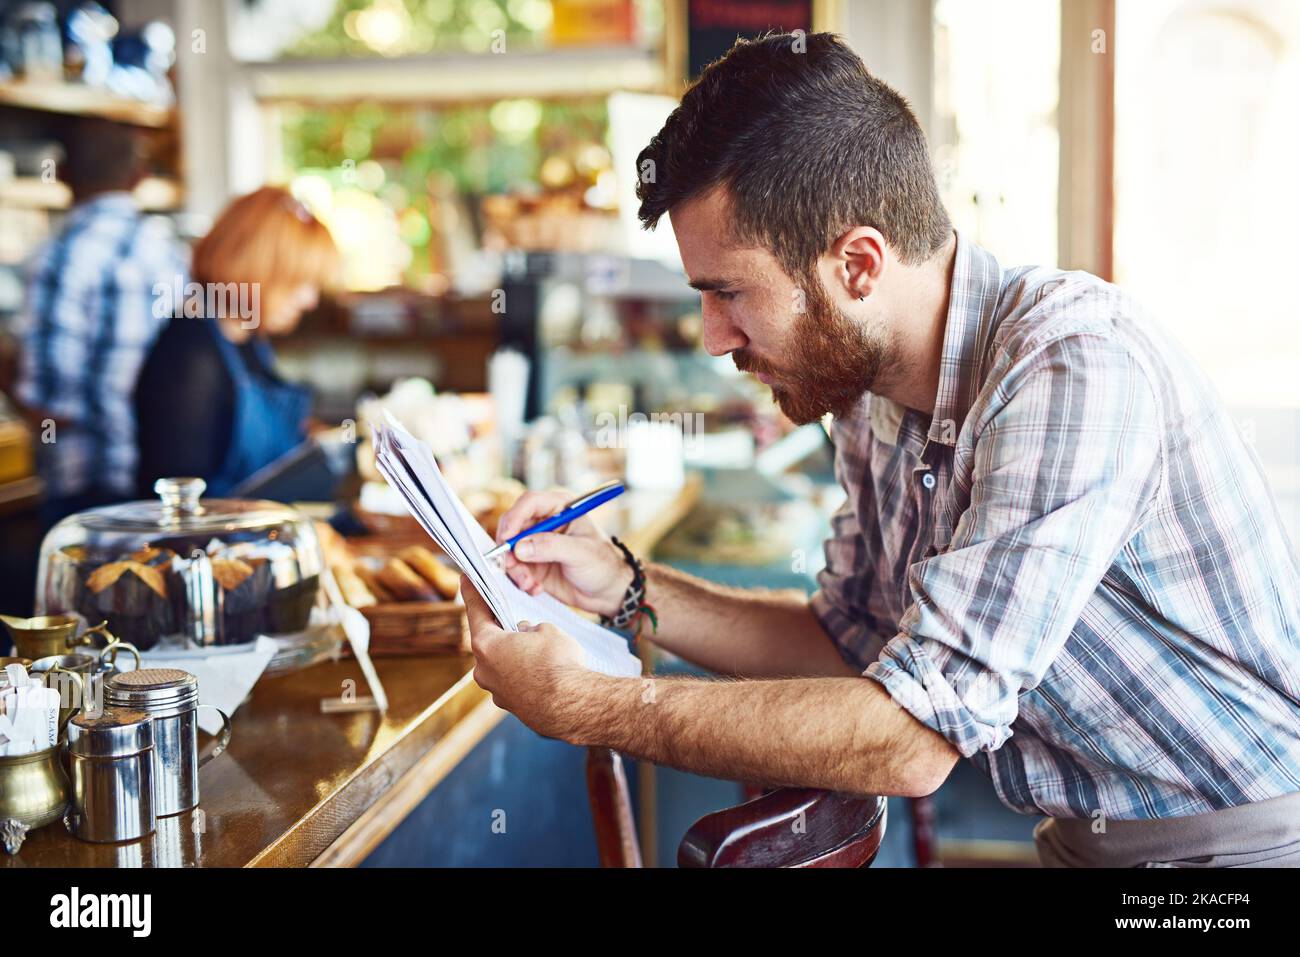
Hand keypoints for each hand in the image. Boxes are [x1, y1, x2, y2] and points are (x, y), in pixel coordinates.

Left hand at [461, 579, 586, 739]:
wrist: (572, 706)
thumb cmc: (558, 663)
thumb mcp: (546, 630)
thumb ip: (529, 629)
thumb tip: (525, 636)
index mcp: (487, 645)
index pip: (475, 610)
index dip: (472, 591)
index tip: (465, 578)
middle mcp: (484, 670)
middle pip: (489, 641)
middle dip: (504, 630)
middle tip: (519, 620)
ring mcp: (496, 692)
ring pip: (503, 664)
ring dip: (515, 655)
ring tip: (541, 651)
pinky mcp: (512, 706)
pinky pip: (515, 682)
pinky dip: (525, 675)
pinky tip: (545, 672)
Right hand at [494, 488, 633, 618]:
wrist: (607, 592)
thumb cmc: (603, 565)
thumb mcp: (581, 553)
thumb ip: (551, 547)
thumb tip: (520, 547)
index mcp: (560, 508)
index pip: (529, 503)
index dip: (515, 517)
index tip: (507, 537)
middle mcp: (544, 523)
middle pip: (512, 526)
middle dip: (508, 548)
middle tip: (512, 566)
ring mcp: (536, 544)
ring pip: (510, 551)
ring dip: (514, 569)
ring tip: (530, 584)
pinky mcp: (532, 565)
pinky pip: (514, 569)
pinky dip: (520, 580)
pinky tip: (536, 589)